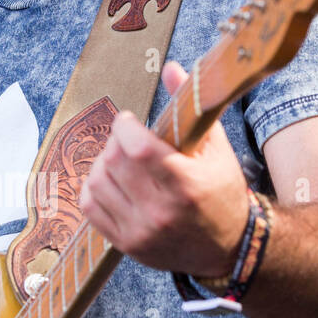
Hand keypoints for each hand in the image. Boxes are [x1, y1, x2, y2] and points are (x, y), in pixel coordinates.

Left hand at [78, 61, 249, 276]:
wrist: (228, 250)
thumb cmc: (222, 193)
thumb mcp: (217, 149)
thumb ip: (190, 108)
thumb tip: (170, 68)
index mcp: (186, 185)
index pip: (137, 147)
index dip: (125, 126)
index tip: (130, 121)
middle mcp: (160, 212)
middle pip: (114, 161)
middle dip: (116, 142)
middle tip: (128, 140)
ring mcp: (140, 232)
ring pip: (97, 182)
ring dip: (104, 163)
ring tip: (121, 161)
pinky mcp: (126, 245)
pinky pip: (90, 207)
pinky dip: (94, 187)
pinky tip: (113, 181)